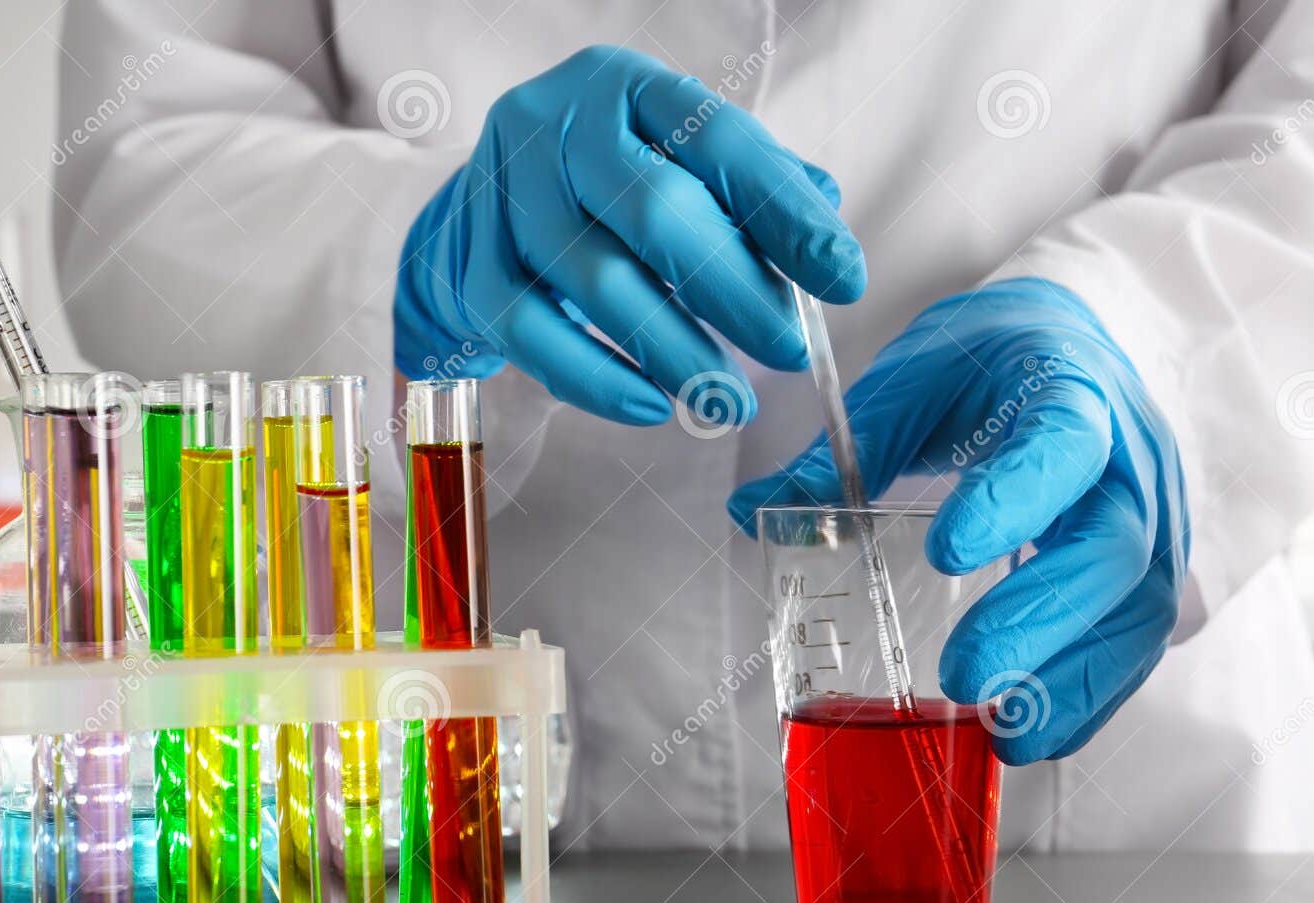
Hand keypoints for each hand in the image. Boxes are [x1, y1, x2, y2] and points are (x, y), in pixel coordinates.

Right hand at [394, 45, 865, 425]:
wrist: (479, 212)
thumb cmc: (605, 190)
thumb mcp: (679, 166)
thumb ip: (752, 194)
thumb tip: (829, 244)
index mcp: (626, 85)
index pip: (719, 141)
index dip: (787, 213)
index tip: (842, 277)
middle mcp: (557, 124)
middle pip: (652, 211)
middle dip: (733, 291)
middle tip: (787, 351)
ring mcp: (503, 194)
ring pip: (594, 281)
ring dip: (673, 352)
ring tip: (728, 402)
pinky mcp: (471, 266)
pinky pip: (533, 333)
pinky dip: (595, 379)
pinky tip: (651, 406)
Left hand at [728, 278, 1188, 763]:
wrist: (1072, 344)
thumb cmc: (987, 364)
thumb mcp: (912, 382)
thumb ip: (845, 450)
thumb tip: (751, 512)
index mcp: (1069, 390)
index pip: (1060, 442)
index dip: (1013, 499)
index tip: (946, 551)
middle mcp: (1130, 459)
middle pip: (1109, 548)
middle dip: (1038, 621)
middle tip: (963, 677)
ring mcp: (1154, 519)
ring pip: (1137, 609)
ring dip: (1073, 682)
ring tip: (1006, 736)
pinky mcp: (1151, 570)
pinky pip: (1136, 642)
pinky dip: (1088, 696)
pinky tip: (1033, 736)